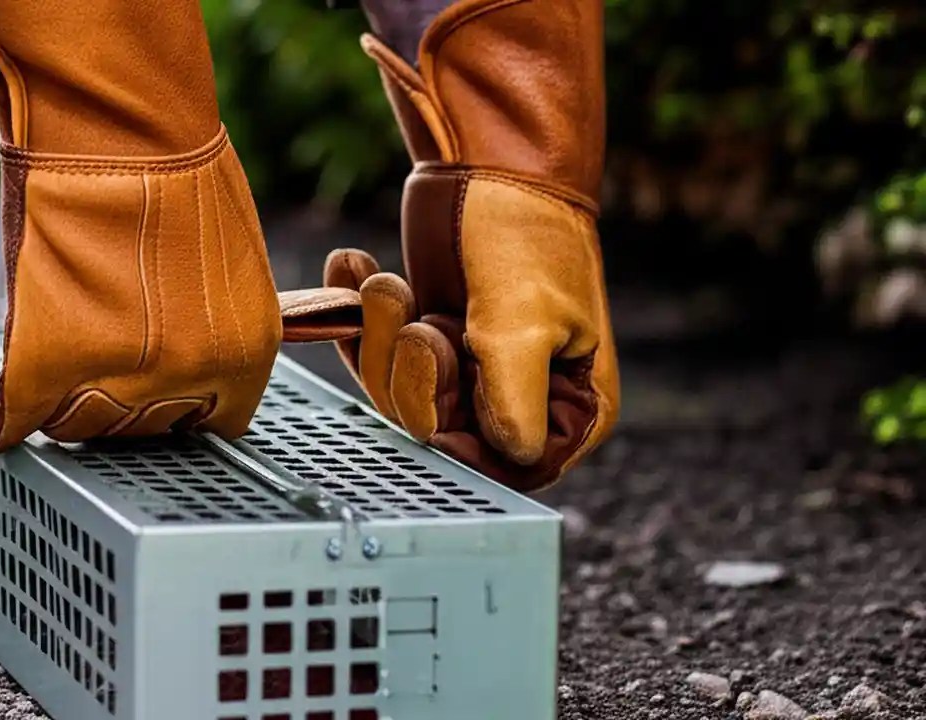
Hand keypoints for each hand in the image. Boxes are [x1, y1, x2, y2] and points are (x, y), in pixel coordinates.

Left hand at [285, 229, 616, 491]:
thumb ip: (515, 396)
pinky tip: (352, 266)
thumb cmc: (524, 232)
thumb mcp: (523, 318)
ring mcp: (472, 363)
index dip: (463, 450)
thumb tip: (514, 456)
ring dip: (382, 337)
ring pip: (401, 392)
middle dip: (413, 375)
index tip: (430, 416)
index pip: (516, 465)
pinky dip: (361, 314)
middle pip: (444, 430)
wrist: (486, 156)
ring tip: (385, 283)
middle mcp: (524, 391)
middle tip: (417, 322)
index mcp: (575, 399)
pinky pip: (379, 352)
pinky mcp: (430, 333)